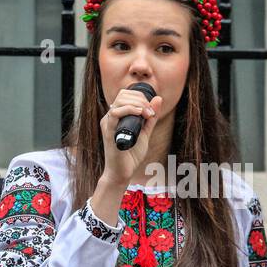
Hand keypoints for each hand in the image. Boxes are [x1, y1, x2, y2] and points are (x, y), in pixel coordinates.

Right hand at [90, 85, 162, 223]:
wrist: (122, 172)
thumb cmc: (131, 155)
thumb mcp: (145, 132)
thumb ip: (151, 117)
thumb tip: (158, 99)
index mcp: (117, 116)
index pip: (126, 94)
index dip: (141, 96)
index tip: (152, 109)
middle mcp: (110, 117)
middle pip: (123, 94)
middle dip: (141, 99)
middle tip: (151, 112)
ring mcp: (108, 123)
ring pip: (119, 101)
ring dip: (137, 103)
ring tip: (147, 114)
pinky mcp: (108, 131)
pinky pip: (115, 113)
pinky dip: (129, 110)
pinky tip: (140, 114)